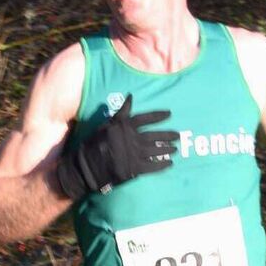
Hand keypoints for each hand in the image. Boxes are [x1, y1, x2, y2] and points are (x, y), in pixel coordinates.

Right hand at [57, 94, 178, 199]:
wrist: (86, 167)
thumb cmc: (94, 144)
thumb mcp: (106, 124)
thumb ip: (121, 113)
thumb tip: (131, 96)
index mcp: (125, 127)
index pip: (146, 118)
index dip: (158, 115)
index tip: (169, 113)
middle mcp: (133, 139)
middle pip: (155, 135)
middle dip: (168, 135)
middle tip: (178, 135)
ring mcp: (135, 154)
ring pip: (157, 150)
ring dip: (167, 150)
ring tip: (175, 149)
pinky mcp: (135, 169)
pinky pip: (153, 166)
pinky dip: (163, 165)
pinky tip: (170, 164)